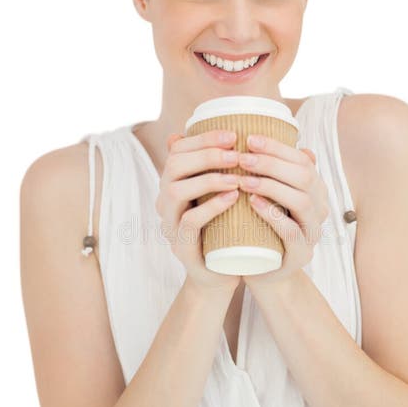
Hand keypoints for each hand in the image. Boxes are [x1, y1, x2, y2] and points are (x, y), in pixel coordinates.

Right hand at [155, 129, 242, 294]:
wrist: (221, 273)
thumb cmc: (225, 228)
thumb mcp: (224, 195)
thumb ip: (228, 168)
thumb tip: (242, 133)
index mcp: (173, 184)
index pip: (177, 150)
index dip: (202, 139)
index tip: (233, 134)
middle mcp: (165, 202)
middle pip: (173, 166)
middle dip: (205, 154)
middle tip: (236, 154)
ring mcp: (170, 225)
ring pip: (176, 191)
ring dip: (207, 179)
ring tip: (236, 177)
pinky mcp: (182, 247)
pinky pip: (189, 222)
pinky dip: (210, 207)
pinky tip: (232, 198)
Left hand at [236, 134, 329, 286]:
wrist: (262, 271)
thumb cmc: (260, 226)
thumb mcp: (264, 195)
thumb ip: (265, 171)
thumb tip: (253, 135)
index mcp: (315, 190)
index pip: (302, 161)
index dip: (278, 147)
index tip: (249, 138)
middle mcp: (320, 208)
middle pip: (304, 177)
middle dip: (272, 163)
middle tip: (242, 158)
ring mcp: (312, 232)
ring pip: (301, 201)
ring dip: (271, 186)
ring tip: (243, 180)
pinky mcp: (300, 255)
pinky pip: (291, 231)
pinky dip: (272, 214)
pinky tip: (253, 203)